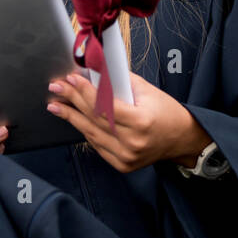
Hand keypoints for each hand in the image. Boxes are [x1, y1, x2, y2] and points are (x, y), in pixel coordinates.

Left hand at [45, 71, 210, 173]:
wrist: (181, 139)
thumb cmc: (165, 111)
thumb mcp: (146, 90)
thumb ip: (119, 82)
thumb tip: (93, 72)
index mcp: (141, 122)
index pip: (104, 105)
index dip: (85, 91)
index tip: (71, 79)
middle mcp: (132, 143)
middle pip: (94, 119)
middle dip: (72, 100)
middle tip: (57, 87)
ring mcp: (126, 157)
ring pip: (91, 134)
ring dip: (71, 117)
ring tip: (56, 104)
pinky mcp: (122, 165)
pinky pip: (97, 145)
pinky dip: (85, 130)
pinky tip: (73, 118)